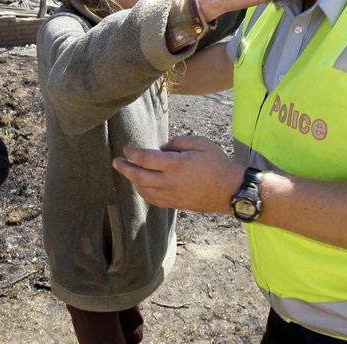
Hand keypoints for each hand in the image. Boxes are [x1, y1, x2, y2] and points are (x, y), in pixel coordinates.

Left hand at [112, 135, 244, 213]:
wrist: (230, 190)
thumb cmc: (217, 164)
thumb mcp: (200, 143)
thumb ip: (178, 142)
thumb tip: (162, 149)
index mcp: (176, 165)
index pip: (146, 159)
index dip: (133, 153)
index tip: (127, 149)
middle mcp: (170, 182)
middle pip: (139, 176)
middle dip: (124, 168)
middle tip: (116, 162)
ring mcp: (172, 195)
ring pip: (143, 190)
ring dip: (132, 181)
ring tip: (127, 172)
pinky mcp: (175, 204)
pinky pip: (153, 199)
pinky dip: (143, 192)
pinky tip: (141, 186)